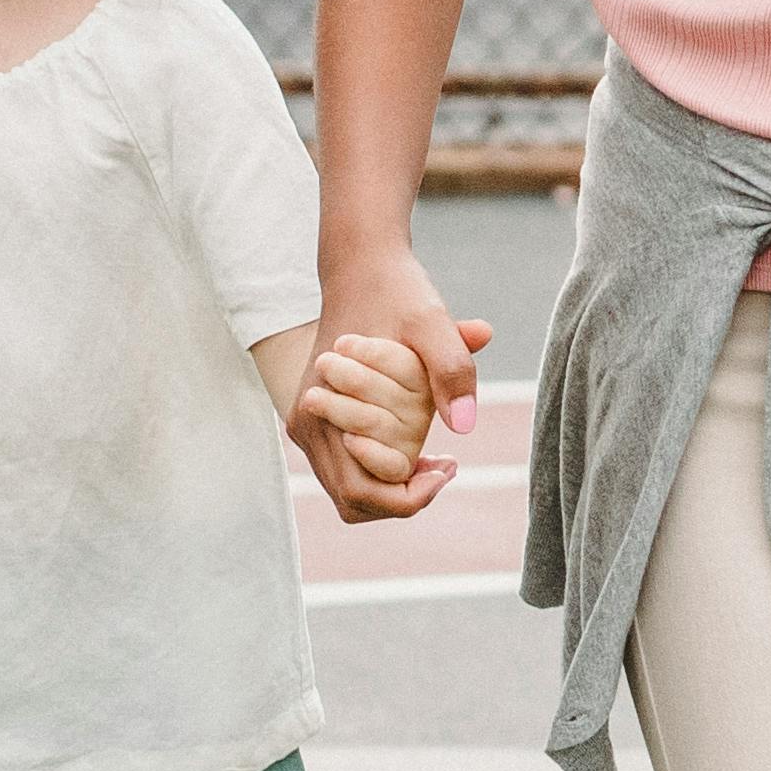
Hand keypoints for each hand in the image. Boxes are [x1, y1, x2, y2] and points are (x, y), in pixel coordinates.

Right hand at [294, 250, 490, 522]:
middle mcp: (307, 427)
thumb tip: (462, 427)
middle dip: (404, 496)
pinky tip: (418, 450)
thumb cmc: (397, 294)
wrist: (361, 269)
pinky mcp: (319, 423)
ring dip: (393, 488)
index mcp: (322, 411)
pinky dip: (382, 473)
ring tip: (436, 462)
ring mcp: (309, 428)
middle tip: (446, 466)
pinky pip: (348, 471)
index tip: (449, 464)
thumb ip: (451, 369)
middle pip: (354, 502)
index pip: (363, 491)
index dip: (412, 494)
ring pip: (350, 493)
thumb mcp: (432, 323)